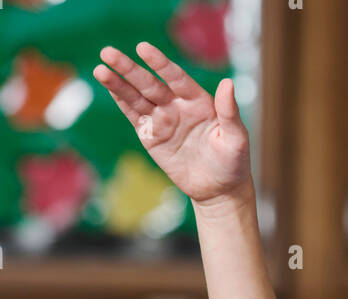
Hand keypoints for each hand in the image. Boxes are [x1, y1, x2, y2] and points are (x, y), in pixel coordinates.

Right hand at [94, 42, 250, 204]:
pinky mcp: (152, 136)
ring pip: (137, 98)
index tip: (143, 49)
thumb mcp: (236, 139)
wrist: (219, 190)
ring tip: (100, 69)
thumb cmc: (233, 163)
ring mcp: (163, 119)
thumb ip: (230, 112)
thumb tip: (228, 84)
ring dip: (118, 84)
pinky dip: (121, 101)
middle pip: (150, 84)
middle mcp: (177, 105)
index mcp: (197, 100)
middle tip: (108, 52)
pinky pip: (134, 115)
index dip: (160, 64)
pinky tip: (108, 86)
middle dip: (129, 69)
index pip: (175, 78)